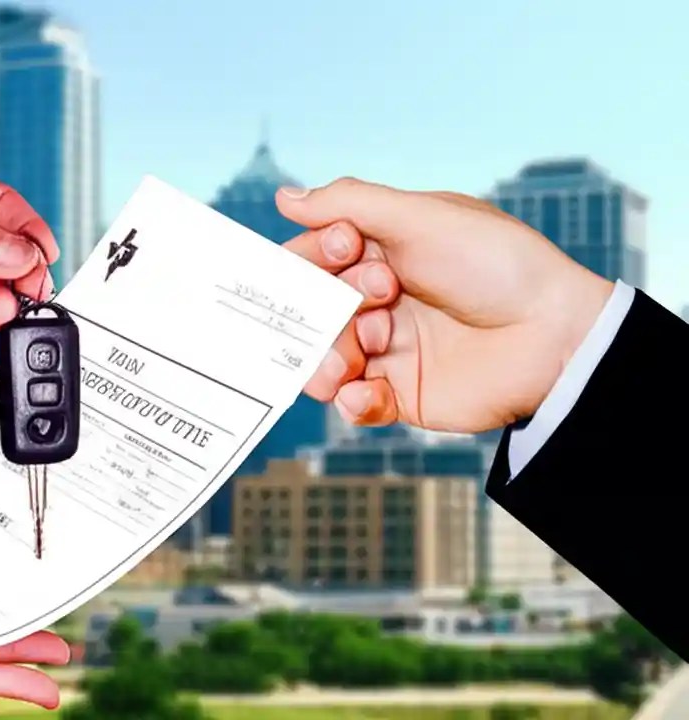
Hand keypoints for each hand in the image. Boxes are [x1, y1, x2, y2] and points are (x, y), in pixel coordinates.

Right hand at [276, 178, 613, 432]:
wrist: (556, 336)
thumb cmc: (498, 264)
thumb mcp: (422, 217)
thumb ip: (350, 203)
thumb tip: (283, 195)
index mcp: (381, 253)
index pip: (315, 257)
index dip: (315, 255)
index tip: (348, 248)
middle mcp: (379, 301)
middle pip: (313, 310)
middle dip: (322, 312)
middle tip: (372, 306)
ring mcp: (390, 349)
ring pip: (325, 359)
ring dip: (325, 360)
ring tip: (347, 365)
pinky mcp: (403, 394)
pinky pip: (356, 404)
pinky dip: (351, 401)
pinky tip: (364, 394)